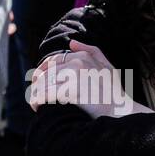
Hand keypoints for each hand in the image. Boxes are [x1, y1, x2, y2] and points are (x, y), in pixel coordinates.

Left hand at [28, 39, 147, 117]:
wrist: (121, 112)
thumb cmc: (114, 92)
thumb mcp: (107, 67)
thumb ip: (92, 51)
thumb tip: (72, 43)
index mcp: (83, 57)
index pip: (53, 60)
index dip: (42, 69)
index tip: (36, 79)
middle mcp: (78, 63)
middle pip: (47, 72)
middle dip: (37, 83)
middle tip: (34, 93)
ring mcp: (74, 76)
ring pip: (44, 82)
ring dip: (35, 93)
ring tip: (34, 102)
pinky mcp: (71, 90)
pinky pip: (46, 94)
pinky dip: (37, 100)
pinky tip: (36, 107)